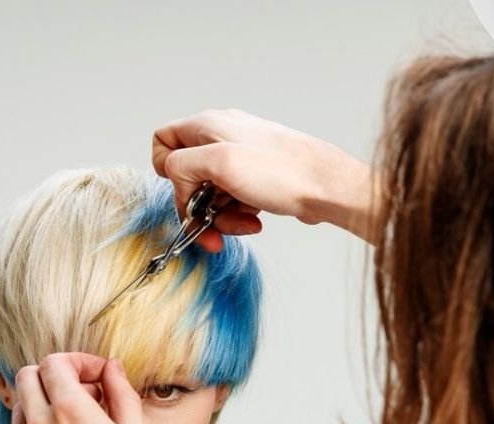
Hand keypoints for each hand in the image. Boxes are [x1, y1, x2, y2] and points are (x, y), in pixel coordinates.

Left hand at [0, 352, 161, 423]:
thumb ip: (121, 394)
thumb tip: (110, 368)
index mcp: (72, 412)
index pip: (56, 363)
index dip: (78, 361)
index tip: (96, 376)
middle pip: (28, 378)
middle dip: (54, 376)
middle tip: (81, 392)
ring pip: (18, 409)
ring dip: (40, 404)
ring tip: (70, 422)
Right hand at [151, 108, 375, 249]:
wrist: (329, 188)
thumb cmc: (284, 173)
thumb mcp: (220, 163)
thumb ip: (183, 164)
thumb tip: (173, 176)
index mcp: (209, 126)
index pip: (164, 142)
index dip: (167, 172)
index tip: (185, 193)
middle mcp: (222, 137)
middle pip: (186, 175)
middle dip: (195, 205)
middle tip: (207, 227)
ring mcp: (241, 157)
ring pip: (209, 193)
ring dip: (219, 216)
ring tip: (242, 223)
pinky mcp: (256, 178)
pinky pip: (232, 200)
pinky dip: (238, 215)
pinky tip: (254, 220)